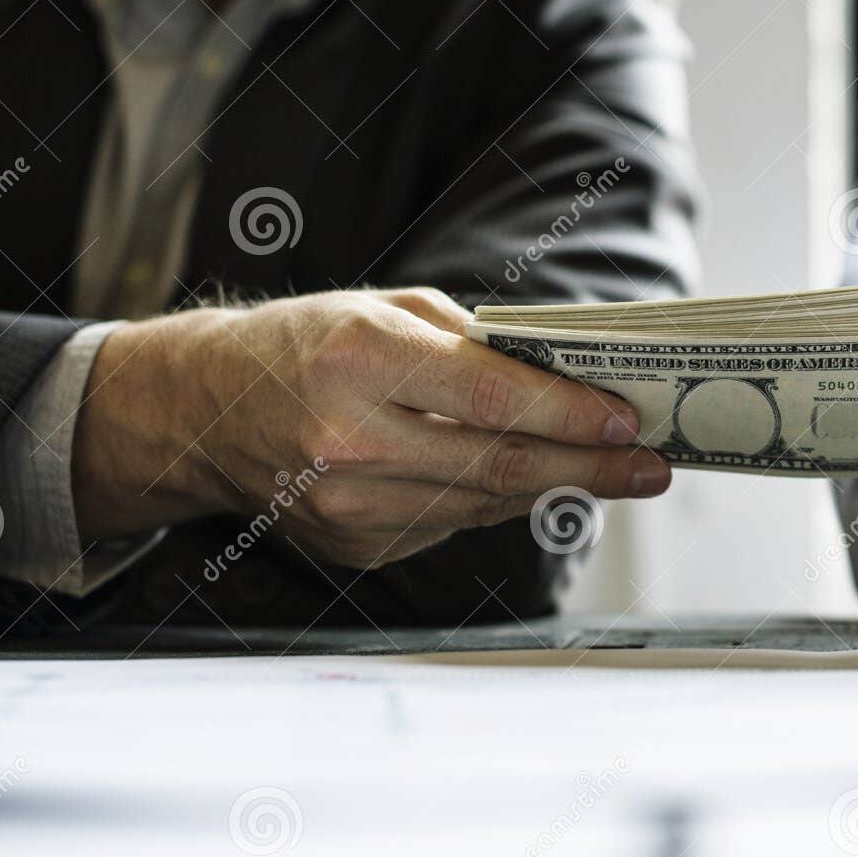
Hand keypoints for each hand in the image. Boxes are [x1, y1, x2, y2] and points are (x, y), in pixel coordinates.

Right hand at [73, 288, 669, 568]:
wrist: (204, 410)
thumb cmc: (304, 343)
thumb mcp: (385, 310)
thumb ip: (475, 344)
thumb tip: (567, 378)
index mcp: (358, 361)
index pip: (493, 399)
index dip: (572, 415)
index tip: (630, 419)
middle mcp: (349, 441)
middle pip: (502, 464)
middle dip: (592, 466)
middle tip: (653, 466)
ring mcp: (347, 506)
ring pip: (486, 503)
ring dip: (558, 487)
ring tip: (615, 473)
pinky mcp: (354, 546)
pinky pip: (453, 525)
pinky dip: (499, 502)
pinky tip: (536, 482)